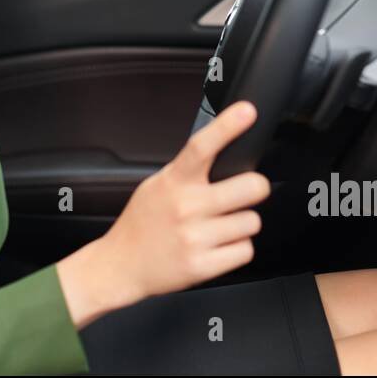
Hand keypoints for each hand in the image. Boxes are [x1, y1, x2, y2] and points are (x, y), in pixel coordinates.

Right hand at [56, 101, 271, 325]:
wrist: (120, 265)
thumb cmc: (141, 223)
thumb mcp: (156, 186)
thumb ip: (186, 171)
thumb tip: (219, 147)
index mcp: (174, 182)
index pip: (201, 147)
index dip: (227, 126)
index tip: (246, 111)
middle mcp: (186, 207)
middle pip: (250, 187)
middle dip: (256, 188)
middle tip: (248, 190)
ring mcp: (195, 237)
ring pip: (252, 221)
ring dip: (243, 223)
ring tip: (221, 226)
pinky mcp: (203, 266)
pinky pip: (246, 250)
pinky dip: (237, 249)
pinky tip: (218, 246)